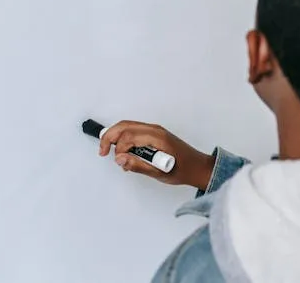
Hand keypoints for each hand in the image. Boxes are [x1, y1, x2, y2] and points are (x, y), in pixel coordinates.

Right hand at [98, 120, 214, 190]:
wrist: (198, 167)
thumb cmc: (183, 170)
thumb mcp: (159, 173)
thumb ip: (138, 166)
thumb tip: (119, 159)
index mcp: (157, 137)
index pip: (129, 135)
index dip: (118, 148)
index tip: (118, 161)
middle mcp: (155, 130)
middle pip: (125, 125)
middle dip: (109, 136)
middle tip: (102, 152)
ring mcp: (155, 131)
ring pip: (128, 126)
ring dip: (116, 138)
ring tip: (112, 154)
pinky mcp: (155, 134)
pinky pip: (135, 131)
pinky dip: (125, 139)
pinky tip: (125, 154)